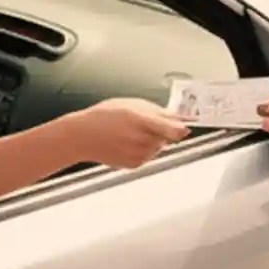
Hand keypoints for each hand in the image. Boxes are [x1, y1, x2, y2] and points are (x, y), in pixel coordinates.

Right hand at [68, 98, 190, 168]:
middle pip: (167, 138)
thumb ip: (156, 110)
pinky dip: (142, 151)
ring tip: (131, 133)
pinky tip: (126, 143)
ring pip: (158, 148)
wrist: (82, 136)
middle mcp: (142, 140)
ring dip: (152, 141)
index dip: (182, 127)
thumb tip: (175, 116)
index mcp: (142, 120)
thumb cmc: (102, 117)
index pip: (174, 129)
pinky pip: (148, 157)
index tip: (186, 125)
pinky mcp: (134, 164)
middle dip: (162, 131)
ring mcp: (138, 154)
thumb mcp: (130, 104)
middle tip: (144, 124)